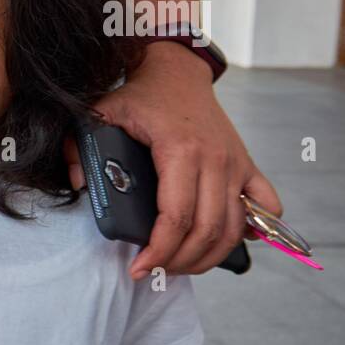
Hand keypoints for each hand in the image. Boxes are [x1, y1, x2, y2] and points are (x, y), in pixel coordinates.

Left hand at [67, 43, 281, 278]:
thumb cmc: (139, 97)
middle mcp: (215, 160)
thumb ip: (79, 148)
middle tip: (155, 271)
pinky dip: (253, 229)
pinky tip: (231, 242)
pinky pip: (265, 205)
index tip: (138, 269)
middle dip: (180, 261)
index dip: (158, 251)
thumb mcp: (99, 115)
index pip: (176, 218)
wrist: (175, 72)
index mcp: (180, 151)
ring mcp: (236, 164)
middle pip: (207, 230)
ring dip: (210, 256)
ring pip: (234, 227)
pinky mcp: (246, 165)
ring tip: (181, 265)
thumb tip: (81, 185)